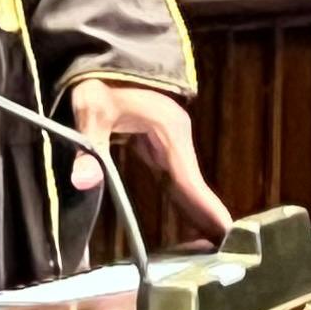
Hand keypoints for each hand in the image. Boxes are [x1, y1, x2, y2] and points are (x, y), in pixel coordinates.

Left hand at [71, 78, 231, 245]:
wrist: (101, 57)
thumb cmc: (97, 82)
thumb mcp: (91, 111)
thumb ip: (89, 147)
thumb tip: (84, 183)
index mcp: (168, 130)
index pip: (188, 178)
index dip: (205, 207)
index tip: (227, 232)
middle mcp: (176, 137)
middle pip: (193, 185)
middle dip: (207, 217)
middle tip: (226, 252)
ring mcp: (170, 139)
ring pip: (186, 182)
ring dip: (198, 211)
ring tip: (214, 245)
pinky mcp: (159, 142)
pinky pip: (175, 176)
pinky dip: (184, 198)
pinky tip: (190, 219)